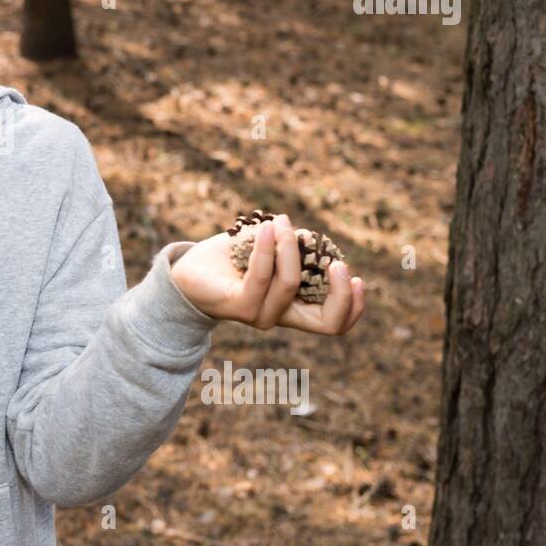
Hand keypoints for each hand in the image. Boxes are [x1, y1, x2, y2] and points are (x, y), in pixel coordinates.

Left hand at [169, 213, 364, 335]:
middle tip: (338, 263)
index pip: (333, 323)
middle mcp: (279, 316)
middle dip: (342, 294)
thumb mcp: (268, 251)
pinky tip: (265, 227)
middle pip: (327, 324)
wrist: (186, 271)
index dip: (354, 306)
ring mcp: (258, 314)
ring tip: (281, 221)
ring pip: (290, 284)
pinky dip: (267, 249)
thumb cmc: (230, 260)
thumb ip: (291, 247)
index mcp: (293, 307)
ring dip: (289, 247)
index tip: (359, 277)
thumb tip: (309, 237)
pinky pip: (260, 275)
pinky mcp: (237, 305)